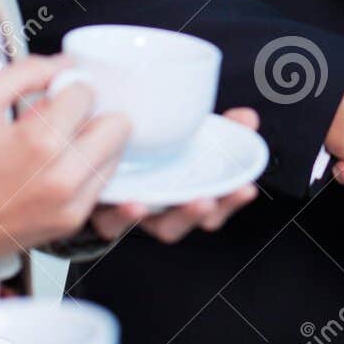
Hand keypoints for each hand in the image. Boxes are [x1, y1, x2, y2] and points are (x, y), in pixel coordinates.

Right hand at [0, 57, 131, 270]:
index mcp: (41, 143)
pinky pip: (102, 182)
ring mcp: (72, 203)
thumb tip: (66, 63)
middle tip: (63, 122)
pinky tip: (56, 168)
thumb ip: (25, 72)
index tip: (51, 99)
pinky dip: (87, 170)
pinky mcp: (73, 220)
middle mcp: (64, 177)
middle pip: (118, 125)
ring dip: (93, 144)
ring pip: (116, 154)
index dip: (67, 89)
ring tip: (56, 148)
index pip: (86, 94)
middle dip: (92, 116)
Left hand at [90, 108, 260, 242]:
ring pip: (143, 226)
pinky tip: (128, 201)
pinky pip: (111, 221)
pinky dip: (121, 215)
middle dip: (194, 214)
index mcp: (182, 198)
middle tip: (206, 200)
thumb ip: (222, 130)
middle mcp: (155, 212)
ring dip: (147, 217)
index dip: (231, 201)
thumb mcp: (189, 137)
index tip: (246, 188)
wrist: (97, 153)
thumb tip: (247, 117)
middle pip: (178, 225)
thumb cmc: (152, 151)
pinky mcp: (100, 210)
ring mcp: (127, 213)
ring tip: (150, 204)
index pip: (213, 210)